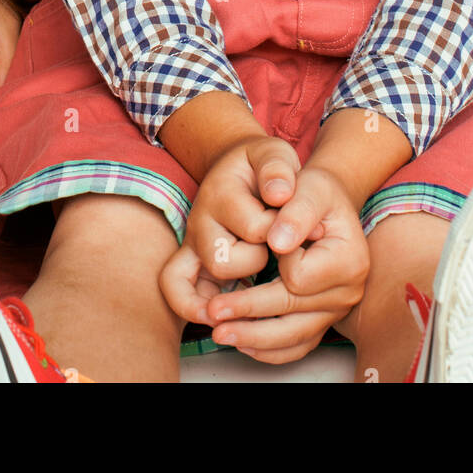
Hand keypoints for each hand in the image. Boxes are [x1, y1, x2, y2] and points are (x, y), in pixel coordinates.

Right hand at [160, 135, 314, 328]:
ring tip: (257, 278)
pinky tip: (219, 318)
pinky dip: (194, 309)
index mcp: (221, 193)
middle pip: (223, 262)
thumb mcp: (274, 154)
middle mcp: (200, 220)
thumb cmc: (262, 166)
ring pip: (203, 281)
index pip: (254, 228)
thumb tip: (281, 194)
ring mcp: (193, 243)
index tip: (295, 222)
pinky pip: (177, 292)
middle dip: (257, 260)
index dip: (281, 232)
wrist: (239, 167)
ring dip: (238, 284)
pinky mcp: (192, 260)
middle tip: (273, 248)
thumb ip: (278, 169)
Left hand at [203, 163, 369, 364]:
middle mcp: (347, 292)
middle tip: (212, 311)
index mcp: (350, 260)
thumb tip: (277, 242)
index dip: (277, 261)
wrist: (327, 203)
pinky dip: (268, 349)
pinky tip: (241, 342)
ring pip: (292, 337)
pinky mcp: (322, 321)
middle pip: (291, 311)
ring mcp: (335, 310)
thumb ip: (296, 211)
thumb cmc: (318, 192)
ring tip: (219, 333)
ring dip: (253, 337)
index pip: (299, 277)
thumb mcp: (311, 187)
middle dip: (249, 311)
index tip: (269, 240)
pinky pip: (296, 347)